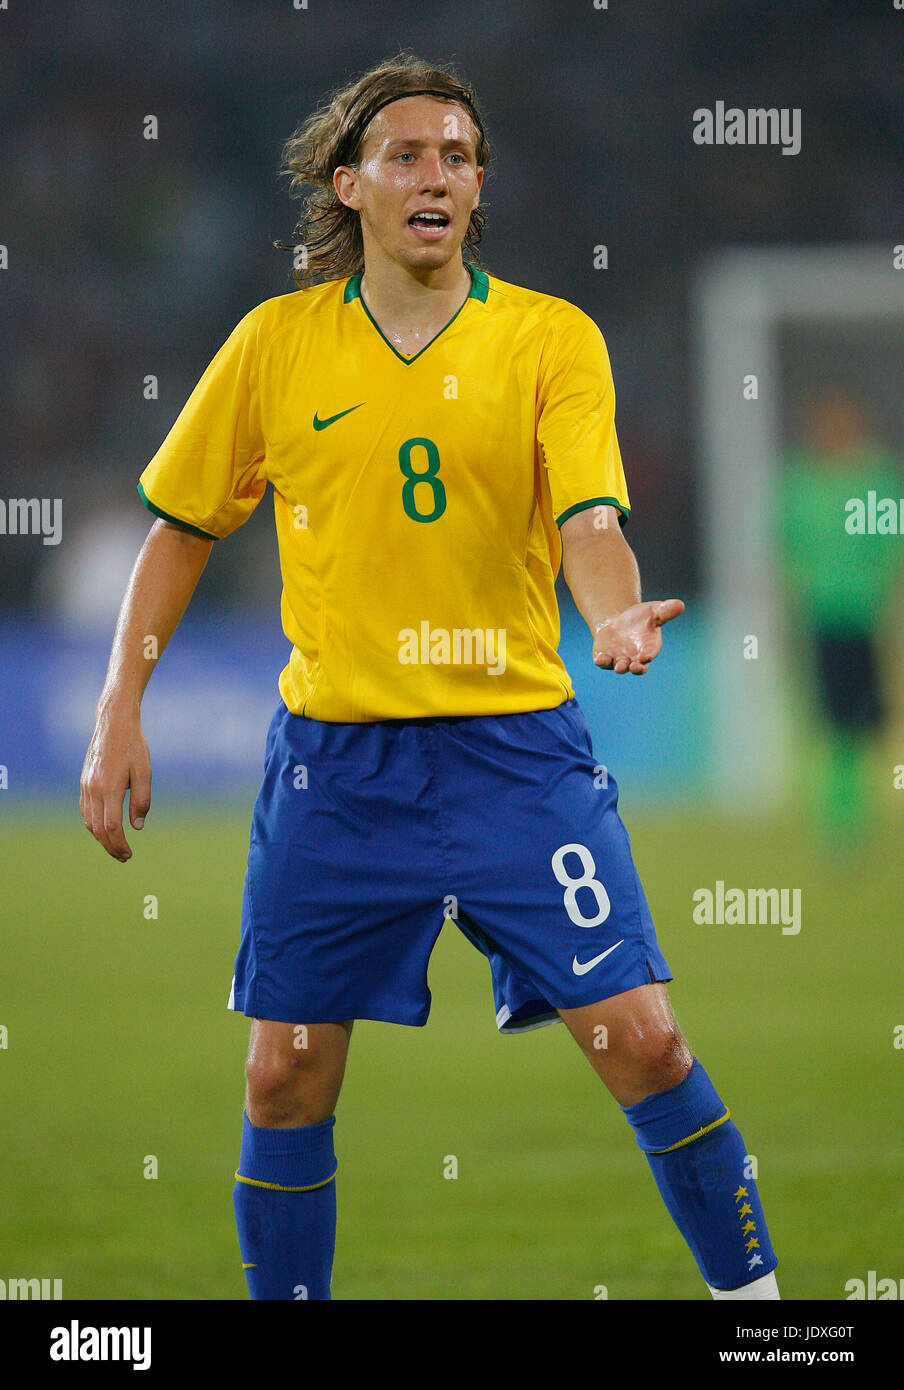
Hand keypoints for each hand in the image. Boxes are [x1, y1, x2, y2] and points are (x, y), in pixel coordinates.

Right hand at [80, 709, 151, 861]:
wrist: (113, 725)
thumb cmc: (133, 747)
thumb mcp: (145, 772)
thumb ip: (142, 801)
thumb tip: (137, 827)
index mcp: (110, 788)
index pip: (111, 826)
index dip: (119, 844)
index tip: (129, 854)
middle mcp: (94, 790)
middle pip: (98, 829)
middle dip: (111, 847)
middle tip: (124, 858)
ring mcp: (86, 787)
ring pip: (89, 822)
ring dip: (101, 838)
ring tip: (116, 848)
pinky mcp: (84, 783)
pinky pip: (85, 811)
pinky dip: (94, 825)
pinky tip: (104, 830)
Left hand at [592, 598, 684, 674]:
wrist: (619, 622)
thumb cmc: (641, 618)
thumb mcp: (653, 611)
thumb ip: (665, 611)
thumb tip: (680, 604)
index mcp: (648, 648)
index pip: (649, 655)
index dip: (647, 656)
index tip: (645, 656)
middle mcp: (635, 658)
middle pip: (637, 667)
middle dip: (636, 668)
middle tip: (633, 666)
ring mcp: (619, 659)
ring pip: (620, 667)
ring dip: (619, 667)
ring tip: (619, 666)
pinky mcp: (605, 657)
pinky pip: (603, 662)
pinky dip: (602, 662)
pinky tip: (599, 658)